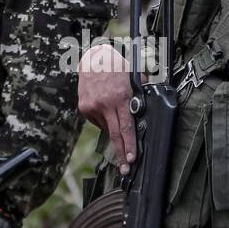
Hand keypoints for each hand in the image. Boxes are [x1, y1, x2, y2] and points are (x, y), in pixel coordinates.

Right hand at [77, 44, 135, 174]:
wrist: (93, 58)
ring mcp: (92, 107)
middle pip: (115, 135)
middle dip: (121, 153)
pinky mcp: (84, 107)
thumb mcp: (133, 77)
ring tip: (114, 111)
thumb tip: (144, 110)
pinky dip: (103, 118)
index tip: (132, 159)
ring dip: (112, 127)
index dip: (130, 145)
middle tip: (125, 169)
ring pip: (106, 127)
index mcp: (120, 98)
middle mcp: (105, 104)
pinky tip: (105, 106)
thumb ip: (139, 94)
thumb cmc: (116, 66)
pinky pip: (97, 120)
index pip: (126, 127)